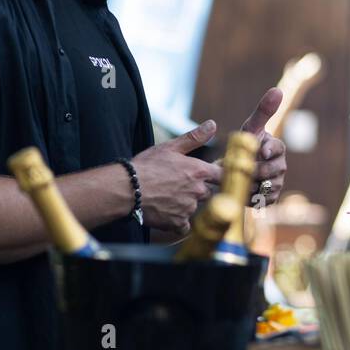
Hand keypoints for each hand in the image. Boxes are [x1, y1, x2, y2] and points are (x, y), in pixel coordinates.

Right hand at [130, 120, 223, 234]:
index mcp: (199, 171)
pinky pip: (184, 225)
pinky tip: (166, 213)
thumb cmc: (146, 166)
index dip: (219, 176)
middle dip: (197, 190)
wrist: (126, 189)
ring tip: (166, 197)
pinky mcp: (178, 222)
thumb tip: (213, 125)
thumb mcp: (170, 147)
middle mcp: (198, 190)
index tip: (214, 177)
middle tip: (177, 185)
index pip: (223, 175)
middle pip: (207, 193)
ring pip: (194, 207)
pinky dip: (177, 221)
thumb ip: (195, 138)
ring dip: (185, 204)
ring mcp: (189, 208)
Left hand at [207, 88, 288, 207]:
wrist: (232, 170)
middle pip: (274, 170)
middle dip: (257, 169)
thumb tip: (278, 90)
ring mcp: (276, 183)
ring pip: (268, 186)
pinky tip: (241, 191)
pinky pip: (264, 200)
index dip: (271, 150)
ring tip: (239, 179)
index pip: (279, 148)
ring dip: (252, 183)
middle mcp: (280, 166)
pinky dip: (251, 196)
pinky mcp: (269, 198)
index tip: (261, 151)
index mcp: (277, 148)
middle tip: (241, 168)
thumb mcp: (250, 128)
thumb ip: (263, 111)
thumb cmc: (243, 144)